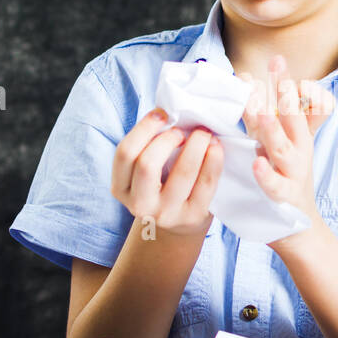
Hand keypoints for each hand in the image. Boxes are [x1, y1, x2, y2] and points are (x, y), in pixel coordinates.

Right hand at [111, 108, 223, 238]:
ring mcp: (167, 214)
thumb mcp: (146, 172)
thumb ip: (150, 146)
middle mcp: (140, 205)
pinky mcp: (193, 217)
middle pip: (147, 163)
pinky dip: (213, 159)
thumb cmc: (162, 187)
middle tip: (182, 130)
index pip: (125, 153)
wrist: (179, 226)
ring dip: (196, 144)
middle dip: (167, 138)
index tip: (162, 114)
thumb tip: (170, 111)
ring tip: (204, 133)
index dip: (144, 128)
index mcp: (121, 188)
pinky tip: (215, 147)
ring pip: (182, 172)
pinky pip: (206, 182)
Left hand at [236, 54, 336, 245]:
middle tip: (276, 71)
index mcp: (297, 136)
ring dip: (272, 129)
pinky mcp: (284, 198)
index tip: (275, 59)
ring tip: (262, 111)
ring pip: (283, 148)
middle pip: (293, 118)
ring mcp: (292, 174)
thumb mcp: (284, 143)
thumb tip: (267, 79)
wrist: (298, 227)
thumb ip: (277, 114)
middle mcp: (298, 150)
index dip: (285, 82)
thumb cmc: (286, 178)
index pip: (293, 103)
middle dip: (284, 94)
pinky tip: (257, 164)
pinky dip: (267, 175)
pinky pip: (276, 186)